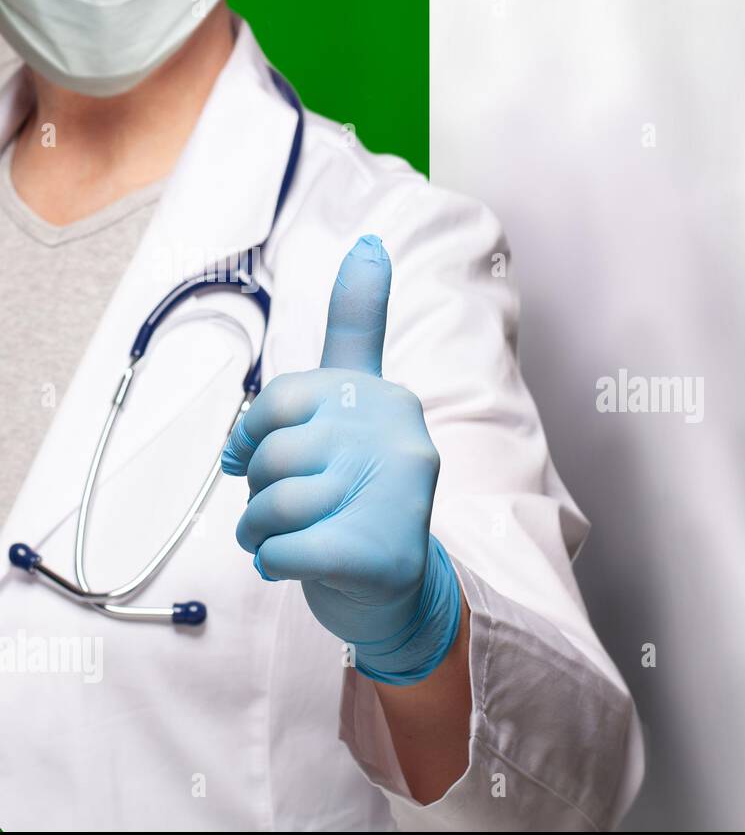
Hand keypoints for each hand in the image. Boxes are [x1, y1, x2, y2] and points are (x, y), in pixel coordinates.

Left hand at [220, 235, 460, 684]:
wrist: (399, 590)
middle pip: (273, 453)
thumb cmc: (360, 493)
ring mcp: (395, 496)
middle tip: (286, 508)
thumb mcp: (358, 407)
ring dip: (261, 532)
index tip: (266, 449)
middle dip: (259, 489)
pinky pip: (281, 550)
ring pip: (272, 505)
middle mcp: (399, 438)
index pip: (286, 397)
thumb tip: (370, 244)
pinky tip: (300, 564)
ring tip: (293, 538)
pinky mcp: (377, 551)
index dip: (256, 432)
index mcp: (388, 398)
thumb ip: (359, 329)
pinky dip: (272, 564)